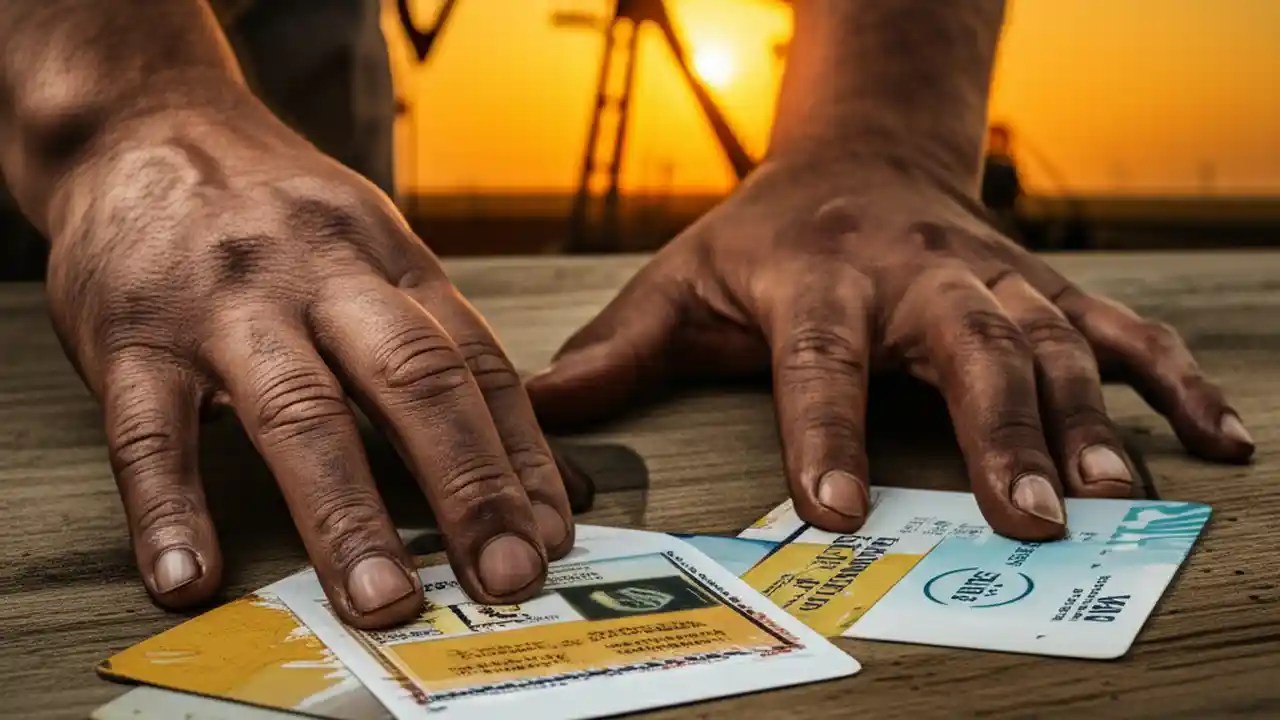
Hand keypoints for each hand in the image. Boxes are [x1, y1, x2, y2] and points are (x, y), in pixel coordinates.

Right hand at [46, 101, 583, 627]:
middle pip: (412, 379)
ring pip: (297, 410)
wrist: (143, 128)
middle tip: (504, 576)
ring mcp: (225, 304)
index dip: (521, 454)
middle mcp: (320, 276)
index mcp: (390, 260)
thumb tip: (536, 468)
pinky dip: (169, 509)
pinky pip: (148, 431)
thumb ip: (439, 347)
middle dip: (468, 483)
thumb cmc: (277, 213)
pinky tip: (190, 575)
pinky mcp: (131, 333)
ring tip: (381, 599)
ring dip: (345, 514)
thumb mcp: (374, 250)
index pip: (475, 363)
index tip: (551, 533)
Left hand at [528, 156, 1253, 539]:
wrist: (858, 153)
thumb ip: (620, 348)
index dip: (824, 434)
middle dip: (997, 433)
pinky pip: (1120, 328)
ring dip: (1088, 417)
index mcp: (816, 277)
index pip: (818, 361)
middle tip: (1024, 520)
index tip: (832, 512)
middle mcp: (912, 274)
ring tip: (1112, 494)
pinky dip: (1172, 381)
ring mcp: (989, 276)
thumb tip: (540, 412)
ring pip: (1050, 342)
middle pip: (964, 349)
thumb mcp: (680, 279)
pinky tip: (1218, 439)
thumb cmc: (763, 234)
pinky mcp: (1041, 284)